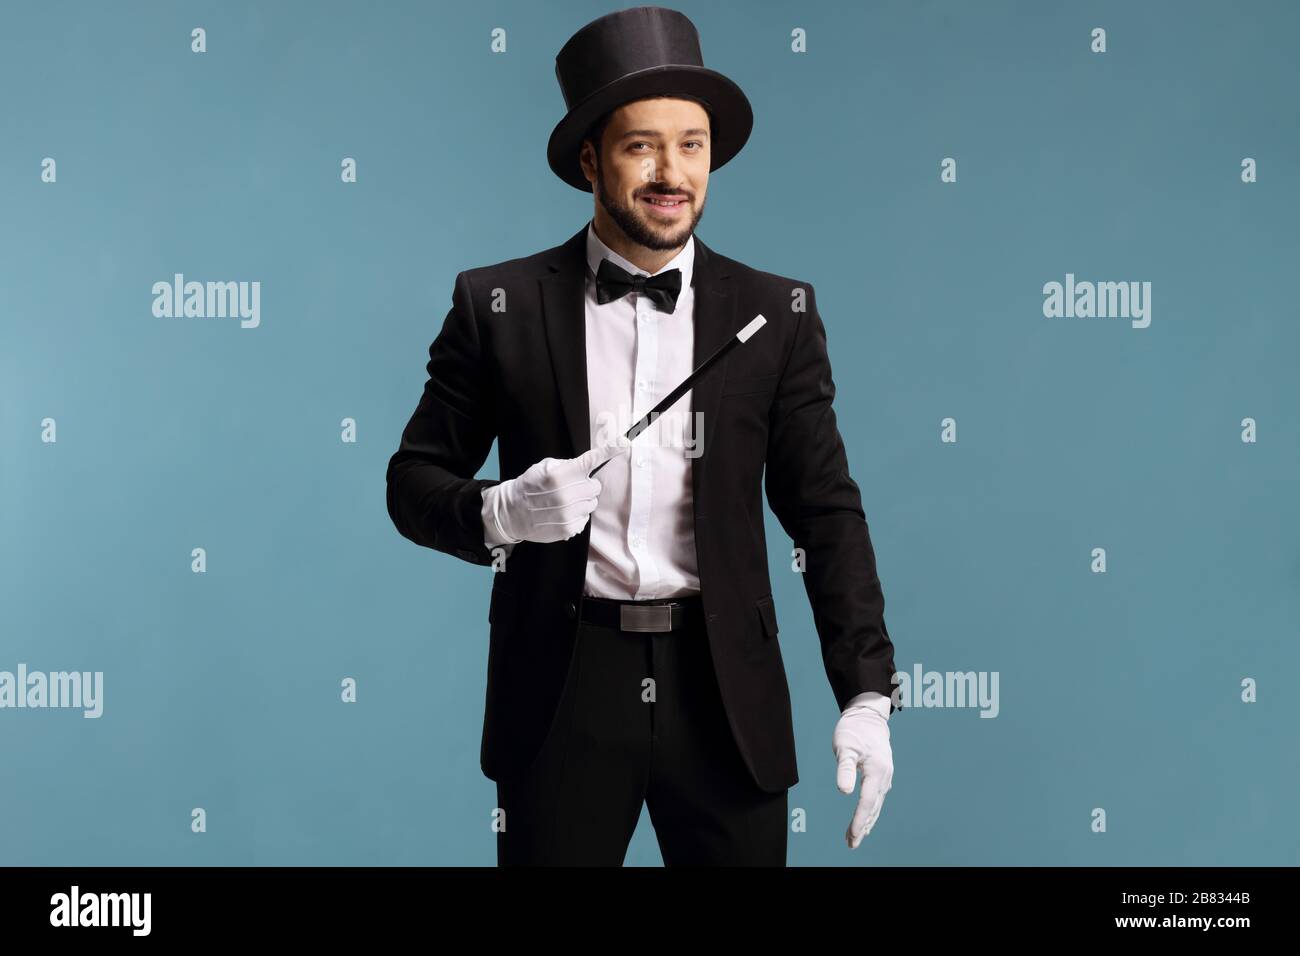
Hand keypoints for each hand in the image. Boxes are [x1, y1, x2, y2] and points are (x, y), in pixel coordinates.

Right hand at [483, 442, 628, 544]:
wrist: (512, 512)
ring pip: (591, 504)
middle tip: (571, 487)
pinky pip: (585, 519)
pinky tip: (562, 513)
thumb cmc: (530, 486)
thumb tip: (589, 463)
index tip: (624, 443)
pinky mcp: (568, 529)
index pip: (590, 461)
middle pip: (595, 487)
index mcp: (560, 474)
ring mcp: (568, 514)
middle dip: (586, 485)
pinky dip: (576, 516)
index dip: (609, 450)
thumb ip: (568, 465)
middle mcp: (566, 495)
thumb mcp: (544, 467)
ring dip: (582, 502)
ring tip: (564, 502)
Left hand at [832, 692, 893, 848]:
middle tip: (851, 844)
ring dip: (866, 822)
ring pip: (876, 805)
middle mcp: (884, 777)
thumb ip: (845, 768)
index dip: (859, 820)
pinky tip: (865, 820)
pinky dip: (870, 811)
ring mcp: (885, 777)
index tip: (851, 835)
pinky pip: (876, 798)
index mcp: (877, 771)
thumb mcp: (845, 747)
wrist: (868, 716)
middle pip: (873, 808)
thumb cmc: (854, 730)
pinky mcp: (881, 775)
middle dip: (862, 827)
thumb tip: (844, 792)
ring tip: (855, 838)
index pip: (867, 802)